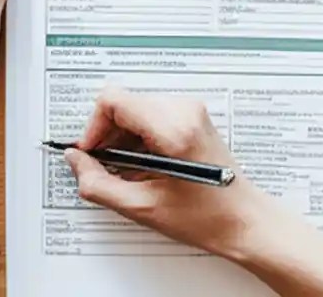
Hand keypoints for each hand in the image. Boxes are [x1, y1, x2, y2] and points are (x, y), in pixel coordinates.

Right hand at [64, 88, 275, 259]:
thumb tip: (77, 162)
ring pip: (134, 109)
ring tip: (128, 172)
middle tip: (105, 167)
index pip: (113, 101)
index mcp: (173, 129)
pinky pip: (150, 116)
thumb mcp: (143, 207)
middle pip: (122, 104)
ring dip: (122, 139)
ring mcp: (190, 111)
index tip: (90, 152)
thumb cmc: (208, 218)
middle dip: (107, 136)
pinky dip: (138, 138)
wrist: (245, 221)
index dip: (93, 128)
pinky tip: (143, 166)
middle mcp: (184, 111)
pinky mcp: (191, 118)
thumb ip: (99, 184)